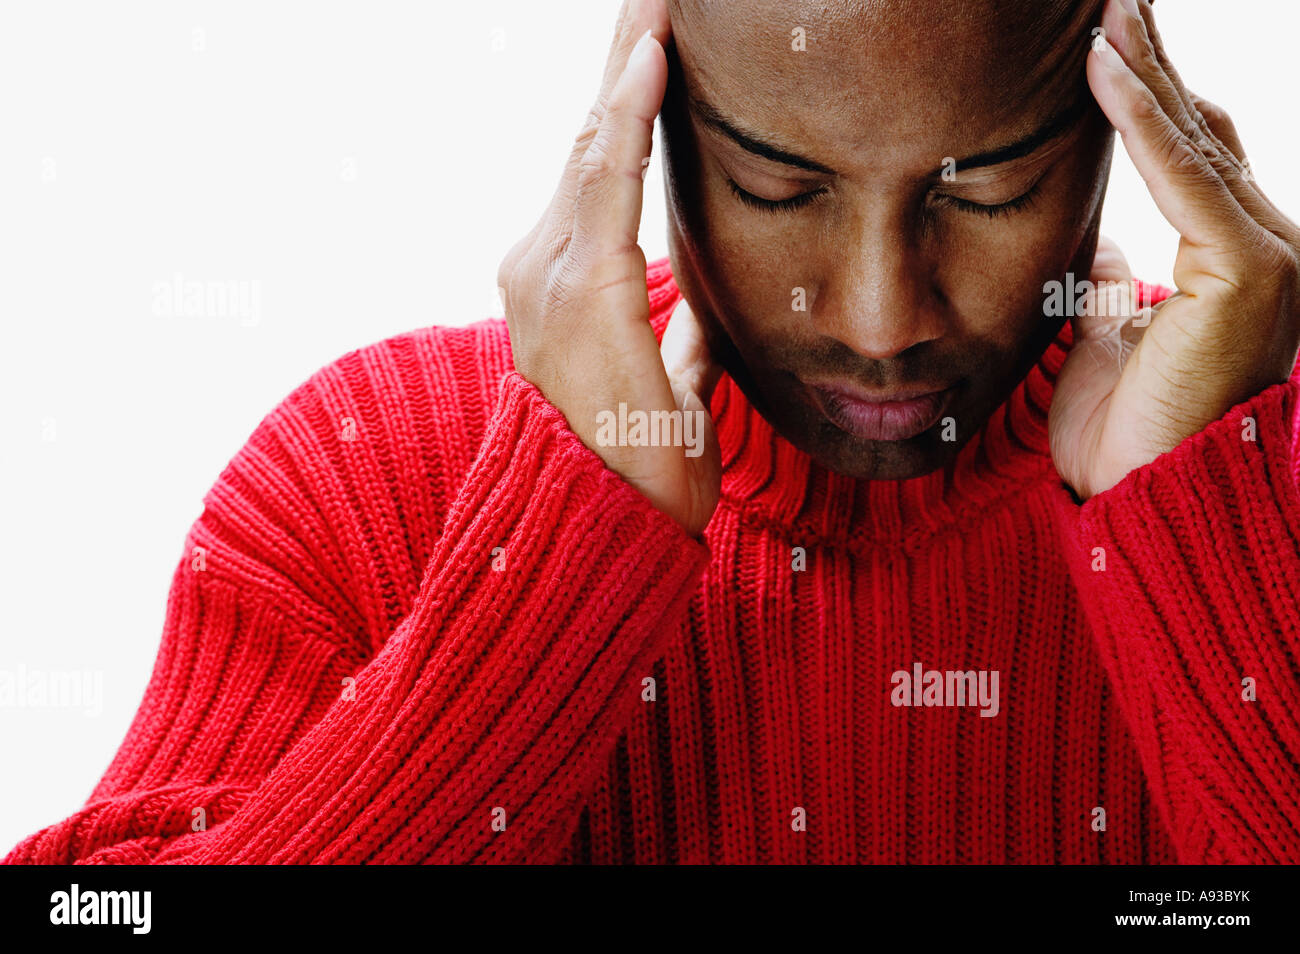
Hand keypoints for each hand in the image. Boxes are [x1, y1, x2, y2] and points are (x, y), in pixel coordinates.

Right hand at [496, 0, 722, 535]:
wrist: (606, 530)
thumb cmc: (638, 467)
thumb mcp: (667, 384)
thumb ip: (676, 339)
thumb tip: (698, 315)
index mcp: (565, 283)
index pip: (600, 169)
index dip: (628, 100)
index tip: (660, 38)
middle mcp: (541, 264)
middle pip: (591, 137)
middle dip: (625, 58)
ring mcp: (550, 273)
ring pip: (594, 140)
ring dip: (628, 61)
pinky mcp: (579, 288)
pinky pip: (606, 178)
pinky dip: (628, 111)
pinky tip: (653, 53)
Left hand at [1050, 0, 1299, 500]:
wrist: (1141, 501)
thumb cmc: (1124, 434)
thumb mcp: (1107, 340)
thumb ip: (1109, 286)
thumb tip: (1096, 246)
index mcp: (1231, 259)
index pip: (1191, 155)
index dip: (1150, 98)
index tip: (1107, 42)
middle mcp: (1262, 245)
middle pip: (1199, 131)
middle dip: (1152, 60)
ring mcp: (1265, 254)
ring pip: (1195, 140)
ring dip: (1145, 67)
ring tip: (1108, 5)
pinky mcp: (1248, 270)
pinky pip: (1185, 177)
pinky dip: (1143, 119)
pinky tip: (1107, 64)